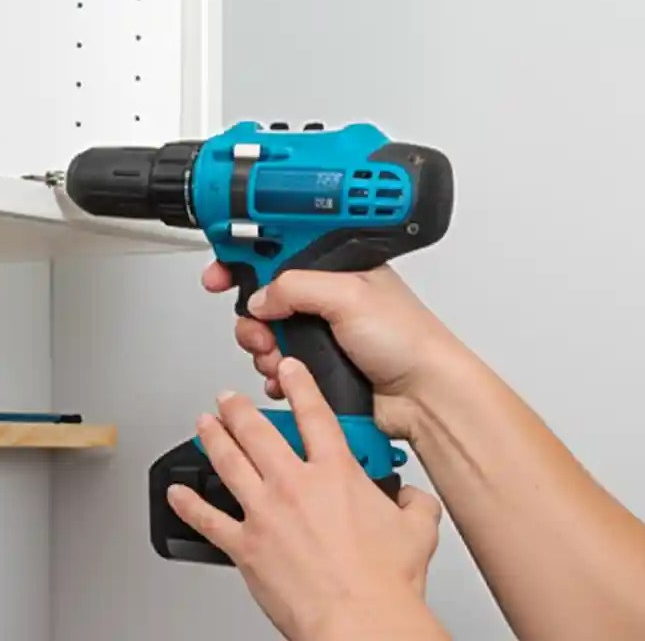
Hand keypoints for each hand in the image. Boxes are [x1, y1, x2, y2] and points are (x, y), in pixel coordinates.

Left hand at [167, 358, 446, 639]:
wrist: (360, 621)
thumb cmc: (385, 584)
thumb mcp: (417, 531)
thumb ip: (414, 504)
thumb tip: (413, 498)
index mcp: (335, 474)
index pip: (314, 415)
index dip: (300, 385)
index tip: (289, 369)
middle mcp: (294, 485)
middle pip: (257, 432)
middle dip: (238, 408)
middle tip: (228, 397)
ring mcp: (265, 513)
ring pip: (228, 462)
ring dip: (212, 439)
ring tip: (203, 424)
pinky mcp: (245, 546)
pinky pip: (207, 520)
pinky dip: (187, 505)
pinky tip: (177, 493)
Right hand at [201, 262, 466, 439]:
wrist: (423, 396)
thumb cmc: (409, 340)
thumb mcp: (348, 296)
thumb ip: (295, 286)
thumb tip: (259, 297)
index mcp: (334, 267)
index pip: (278, 248)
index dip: (244, 256)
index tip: (221, 270)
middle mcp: (325, 297)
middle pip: (261, 293)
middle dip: (252, 313)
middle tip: (261, 326)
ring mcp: (318, 332)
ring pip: (264, 331)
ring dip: (263, 347)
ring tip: (281, 355)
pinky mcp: (315, 364)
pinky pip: (275, 364)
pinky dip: (274, 372)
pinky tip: (288, 375)